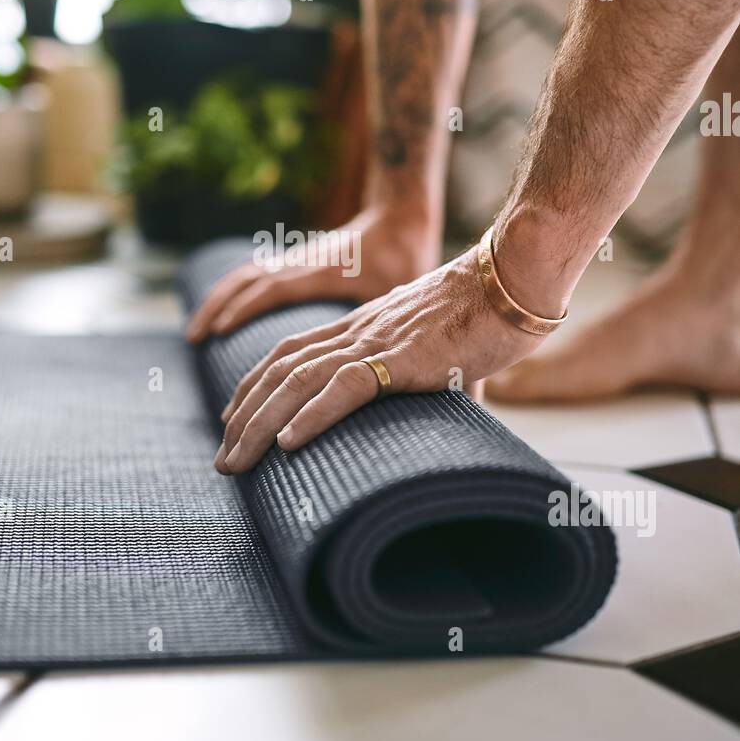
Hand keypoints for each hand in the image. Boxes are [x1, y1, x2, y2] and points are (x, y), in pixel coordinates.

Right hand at [186, 203, 439, 343]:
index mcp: (327, 269)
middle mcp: (304, 262)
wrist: (403, 215)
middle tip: (192, 341)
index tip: (219, 333)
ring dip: (218, 302)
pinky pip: (253, 277)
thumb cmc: (410, 256)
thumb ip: (419, 332)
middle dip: (218, 310)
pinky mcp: (297, 264)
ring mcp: (297, 261)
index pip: (276, 285)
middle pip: (249, 282)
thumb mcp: (409, 291)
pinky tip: (221, 315)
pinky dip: (231, 294)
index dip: (246, 306)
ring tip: (194, 334)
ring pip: (246, 278)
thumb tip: (460, 378)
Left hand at [215, 243, 541, 473]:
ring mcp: (377, 342)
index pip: (290, 354)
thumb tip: (452, 418)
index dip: (256, 387)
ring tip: (235, 461)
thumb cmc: (490, 315)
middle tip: (223, 459)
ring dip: (260, 423)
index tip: (236, 420)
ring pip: (298, 380)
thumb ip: (434, 380)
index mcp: (362, 328)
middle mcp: (358, 332)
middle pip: (279, 369)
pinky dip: (312, 415)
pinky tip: (288, 443)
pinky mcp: (404, 357)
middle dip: (243, 416)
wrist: (516, 279)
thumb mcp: (444, 352)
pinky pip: (346, 386)